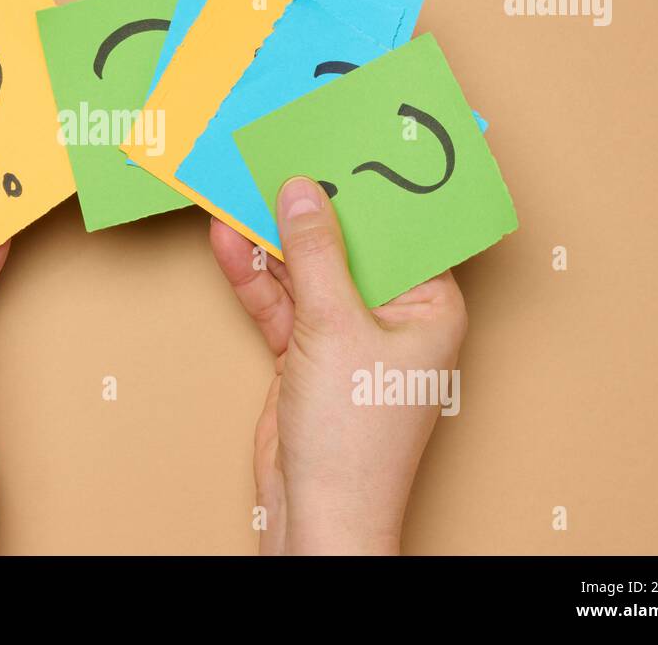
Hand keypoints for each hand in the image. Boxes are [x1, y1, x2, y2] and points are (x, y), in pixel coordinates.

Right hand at [210, 176, 467, 554]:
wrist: (317, 515)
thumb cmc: (356, 438)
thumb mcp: (335, 328)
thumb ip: (314, 255)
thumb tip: (302, 192)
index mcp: (430, 307)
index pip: (399, 230)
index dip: (367, 187)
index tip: (336, 142)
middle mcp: (392, 317)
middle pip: (346, 246)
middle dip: (309, 207)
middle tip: (277, 154)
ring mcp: (346, 336)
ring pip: (305, 271)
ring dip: (270, 239)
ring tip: (238, 187)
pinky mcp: (306, 354)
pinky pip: (279, 302)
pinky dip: (253, 276)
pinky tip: (227, 240)